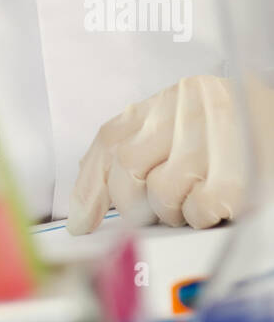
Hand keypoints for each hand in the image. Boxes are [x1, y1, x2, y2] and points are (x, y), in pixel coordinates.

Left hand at [67, 74, 273, 233]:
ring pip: (161, 193)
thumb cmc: (237, 135)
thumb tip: (87, 209)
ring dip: (174, 212)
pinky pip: (199, 209)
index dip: (90, 187)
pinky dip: (204, 217)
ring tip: (196, 202)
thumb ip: (140, 152)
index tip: (82, 222)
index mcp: (169, 99)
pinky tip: (217, 205)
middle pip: (127, 167)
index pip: (112, 139)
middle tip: (157, 212)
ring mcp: (213, 135)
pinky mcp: (238, 172)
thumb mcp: (183, 130)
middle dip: (134, 204)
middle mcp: (187, 105)